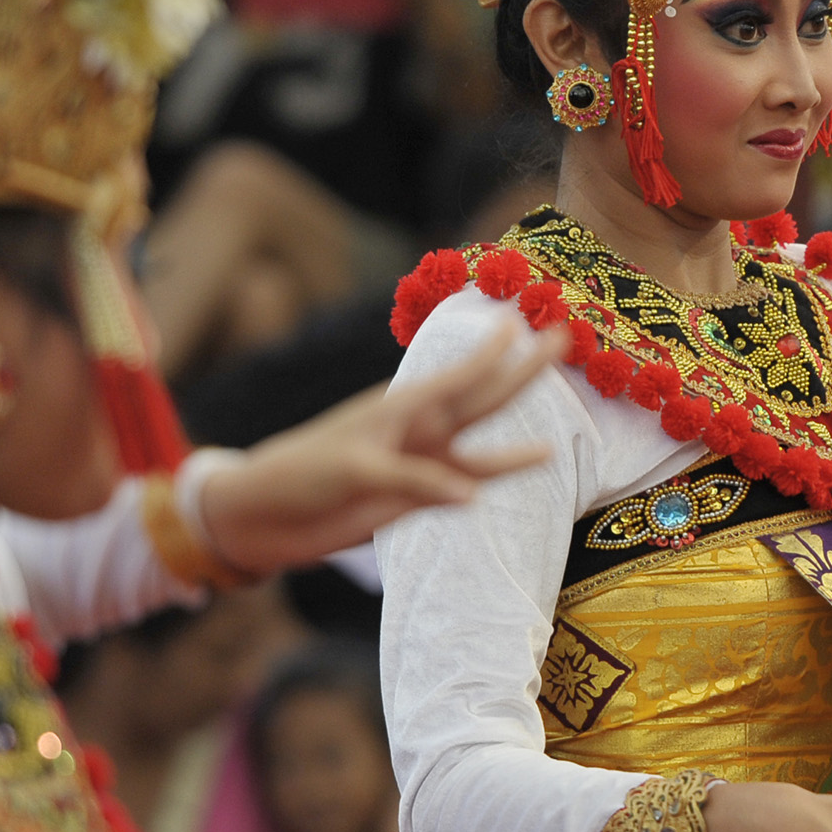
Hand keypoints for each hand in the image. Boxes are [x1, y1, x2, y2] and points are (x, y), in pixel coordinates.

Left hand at [196, 323, 554, 572]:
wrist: (270, 513)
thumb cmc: (303, 472)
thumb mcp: (354, 467)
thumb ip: (412, 479)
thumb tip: (473, 494)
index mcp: (400, 406)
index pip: (458, 375)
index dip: (490, 350)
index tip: (519, 319)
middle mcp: (419, 429)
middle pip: (482, 400)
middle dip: (521, 373)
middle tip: (560, 341)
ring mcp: (422, 464)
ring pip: (481, 448)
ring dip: (516, 448)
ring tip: (555, 439)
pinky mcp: (417, 499)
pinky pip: (464, 489)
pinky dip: (491, 482)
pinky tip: (522, 476)